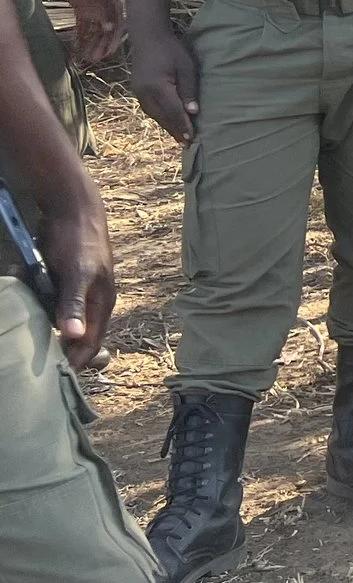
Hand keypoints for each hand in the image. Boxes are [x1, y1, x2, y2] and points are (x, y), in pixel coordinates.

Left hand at [38, 191, 113, 368]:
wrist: (71, 207)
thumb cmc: (80, 241)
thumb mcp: (77, 274)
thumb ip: (74, 305)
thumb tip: (74, 337)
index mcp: (102, 304)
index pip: (91, 343)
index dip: (76, 360)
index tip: (55, 375)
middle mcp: (89, 302)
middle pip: (73, 334)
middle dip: (54, 342)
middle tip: (33, 353)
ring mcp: (73, 291)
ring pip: (54, 316)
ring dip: (38, 314)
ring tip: (24, 309)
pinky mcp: (59, 280)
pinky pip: (43, 297)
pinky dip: (31, 294)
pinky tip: (20, 280)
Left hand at [58, 0, 125, 66]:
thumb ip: (106, 13)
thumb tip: (111, 29)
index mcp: (115, 8)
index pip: (116, 29)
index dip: (113, 42)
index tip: (109, 54)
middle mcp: (106, 12)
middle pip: (105, 33)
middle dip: (101, 46)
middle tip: (96, 59)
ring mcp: (94, 12)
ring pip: (93, 32)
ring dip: (91, 44)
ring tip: (86, 56)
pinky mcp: (82, 11)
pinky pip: (82, 26)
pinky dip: (80, 36)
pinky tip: (77, 46)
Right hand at [129, 27, 198, 142]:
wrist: (148, 36)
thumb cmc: (172, 49)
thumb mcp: (187, 67)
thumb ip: (189, 90)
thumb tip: (193, 112)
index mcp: (157, 86)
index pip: (173, 111)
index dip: (183, 125)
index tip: (192, 138)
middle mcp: (144, 92)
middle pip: (162, 116)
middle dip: (175, 130)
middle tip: (188, 144)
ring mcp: (138, 91)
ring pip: (154, 114)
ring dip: (167, 126)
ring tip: (180, 138)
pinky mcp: (137, 89)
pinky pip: (149, 108)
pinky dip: (160, 117)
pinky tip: (168, 123)